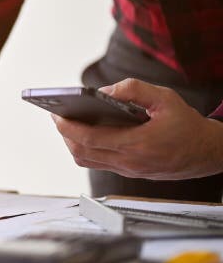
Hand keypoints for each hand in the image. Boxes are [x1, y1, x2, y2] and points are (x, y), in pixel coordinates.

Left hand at [52, 78, 222, 179]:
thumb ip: (134, 90)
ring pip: (87, 161)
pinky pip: (98, 163)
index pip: (90, 139)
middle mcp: (129, 162)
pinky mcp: (129, 173)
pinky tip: (85, 133)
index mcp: (137, 144)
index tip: (56, 115)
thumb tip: (104, 90)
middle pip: (82, 153)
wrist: (207, 153)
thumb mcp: (165, 98)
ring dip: (73, 143)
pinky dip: (86, 149)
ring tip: (68, 123)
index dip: (68, 128)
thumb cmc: (187, 125)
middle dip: (65, 134)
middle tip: (58, 116)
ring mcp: (128, 170)